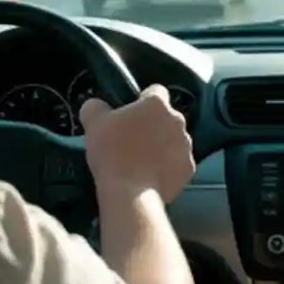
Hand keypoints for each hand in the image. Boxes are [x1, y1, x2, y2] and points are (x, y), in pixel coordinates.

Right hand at [80, 84, 195, 202]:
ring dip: (163, 145)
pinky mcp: (189, 168)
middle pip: (166, 117)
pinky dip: (169, 167)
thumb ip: (95, 107)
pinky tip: (152, 176)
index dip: (142, 100)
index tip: (130, 114)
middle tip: (133, 140)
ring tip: (142, 161)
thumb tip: (96, 104)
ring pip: (174, 140)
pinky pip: (179, 162)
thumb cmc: (112, 151)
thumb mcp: (94, 124)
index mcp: (157, 104)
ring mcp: (187, 145)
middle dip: (154, 125)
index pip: (155, 91)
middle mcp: (178, 120)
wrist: (131, 192)